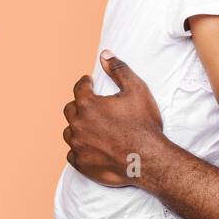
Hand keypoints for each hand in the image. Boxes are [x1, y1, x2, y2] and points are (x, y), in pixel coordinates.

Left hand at [63, 51, 164, 186]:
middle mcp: (78, 124)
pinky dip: (80, 149)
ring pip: (69, 132)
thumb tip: (105, 54)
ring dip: (78, 128)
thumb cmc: (144, 125)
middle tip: (93, 107)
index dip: (85, 83)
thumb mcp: (137, 90)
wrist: (148, 160)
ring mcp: (78, 146)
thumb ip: (119, 70)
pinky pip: (72, 153)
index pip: (79, 88)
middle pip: (71, 110)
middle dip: (80, 106)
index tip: (89, 83)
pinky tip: (91, 147)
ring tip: (92, 128)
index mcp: (88, 105)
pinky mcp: (81, 163)